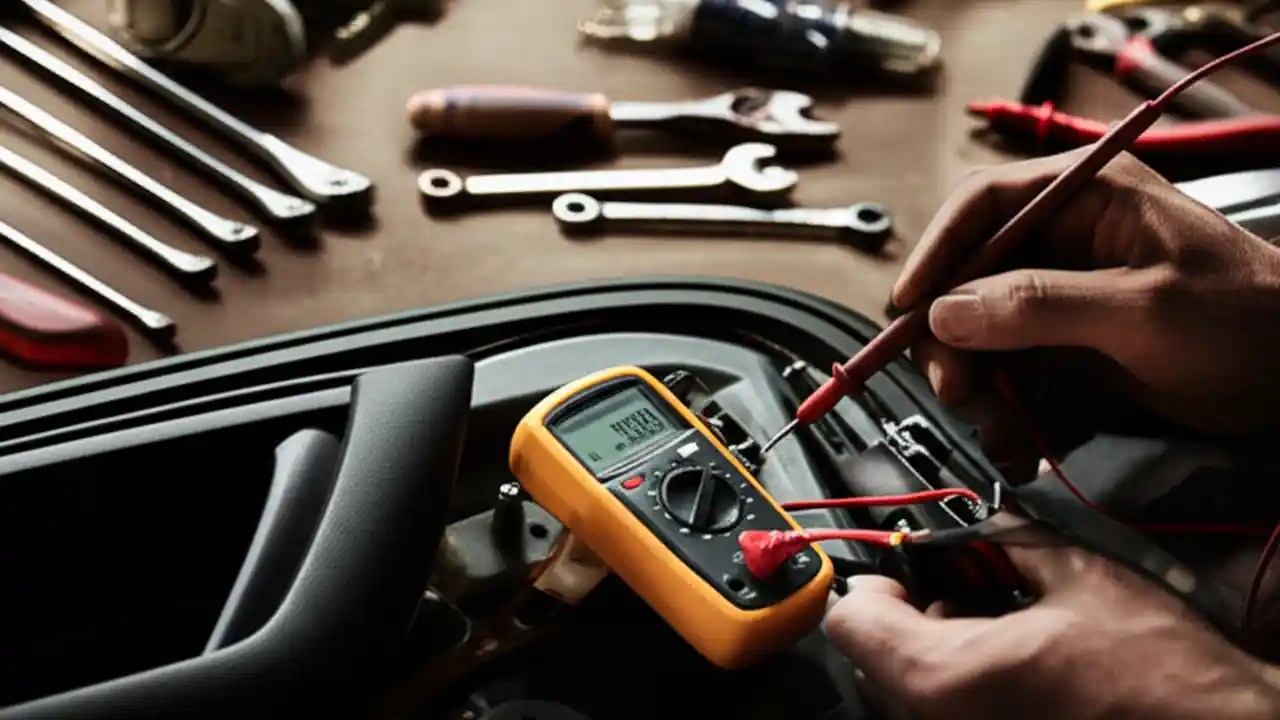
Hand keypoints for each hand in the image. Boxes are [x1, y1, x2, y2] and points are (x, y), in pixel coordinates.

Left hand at [826, 544, 1279, 719]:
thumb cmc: (1157, 669)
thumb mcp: (1080, 576)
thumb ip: (1008, 539)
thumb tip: (978, 520)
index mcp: (945, 675)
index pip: (851, 621)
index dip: (877, 583)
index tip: (911, 570)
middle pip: (873, 659)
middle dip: (909, 617)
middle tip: (966, 594)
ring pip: (906, 692)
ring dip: (934, 652)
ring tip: (1002, 630)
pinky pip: (943, 714)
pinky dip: (959, 684)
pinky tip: (1017, 667)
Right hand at [895, 150, 1279, 470]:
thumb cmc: (1243, 323)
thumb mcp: (1143, 310)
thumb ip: (1040, 306)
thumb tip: (945, 313)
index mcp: (1086, 197)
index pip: (984, 205)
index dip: (937, 253)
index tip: (908, 309)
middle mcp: (1064, 238)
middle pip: (970, 275)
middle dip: (953, 336)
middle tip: (956, 390)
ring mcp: (1063, 294)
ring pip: (981, 331)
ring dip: (976, 383)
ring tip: (998, 430)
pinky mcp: (1067, 345)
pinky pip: (1010, 370)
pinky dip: (1003, 406)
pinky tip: (1016, 441)